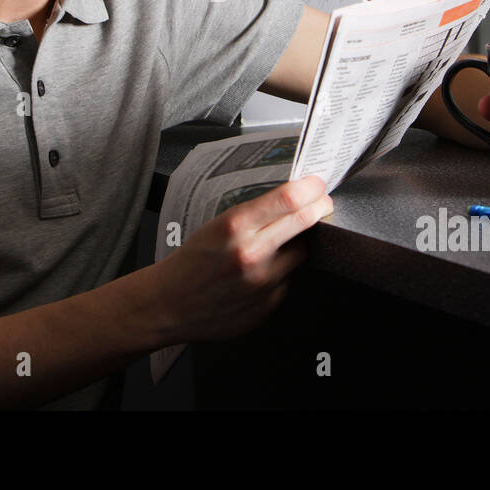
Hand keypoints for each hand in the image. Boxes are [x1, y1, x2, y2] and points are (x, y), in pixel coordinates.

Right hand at [153, 174, 331, 344]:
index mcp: (234, 227)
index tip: (317, 184)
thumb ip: (254, 214)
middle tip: (321, 203)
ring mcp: (263, 283)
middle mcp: (252, 254)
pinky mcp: (268, 305)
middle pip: (306, 222)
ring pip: (303, 253)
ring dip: (301, 243)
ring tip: (285, 240)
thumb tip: (293, 199)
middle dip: (320, 208)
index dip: (311, 188)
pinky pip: (290, 280)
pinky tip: (266, 270)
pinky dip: (284, 271)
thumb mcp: (215, 225)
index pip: (289, 199)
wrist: (168, 304)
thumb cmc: (190, 261)